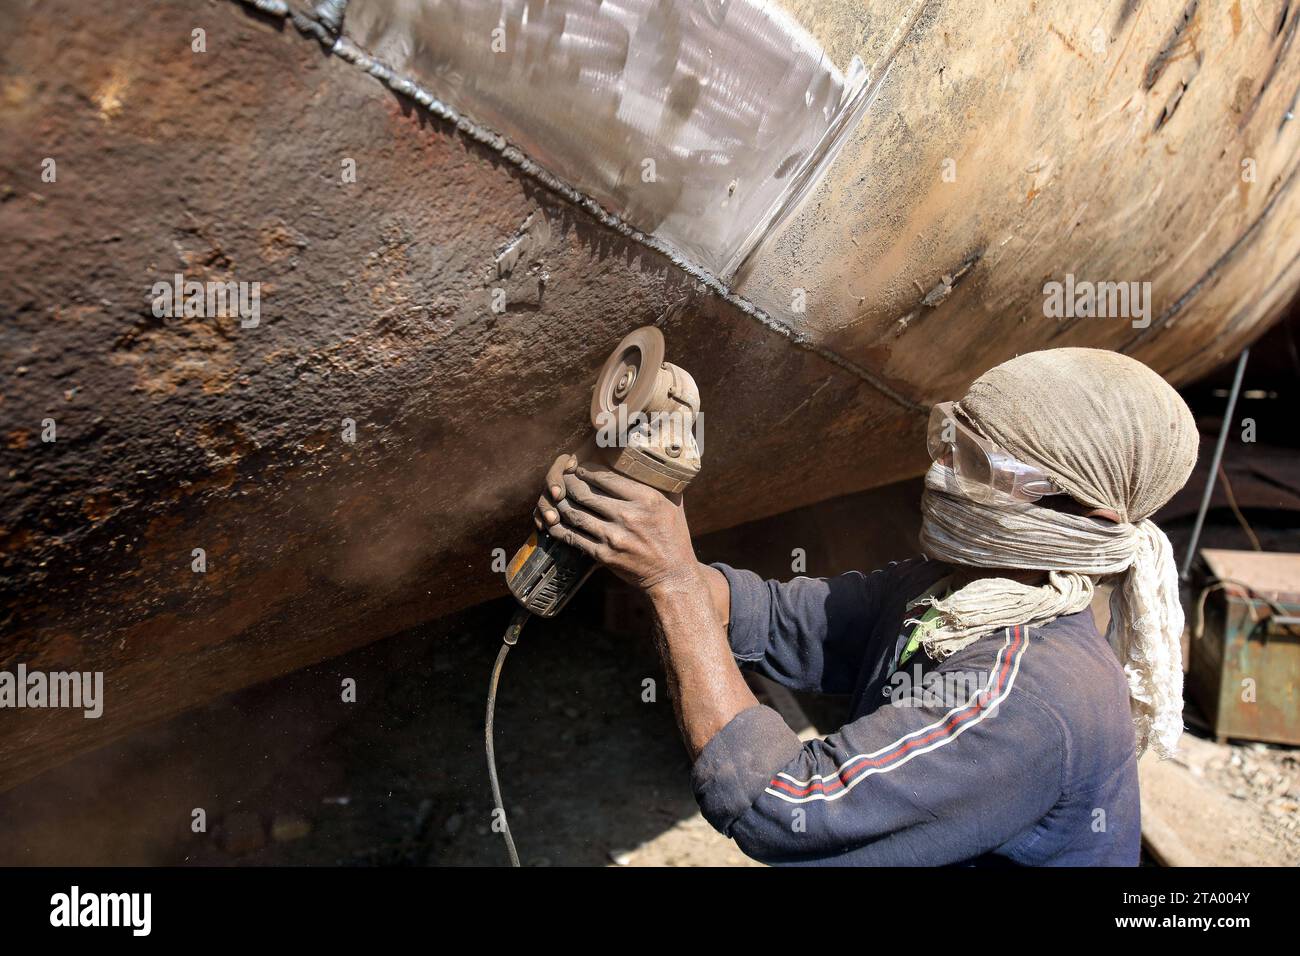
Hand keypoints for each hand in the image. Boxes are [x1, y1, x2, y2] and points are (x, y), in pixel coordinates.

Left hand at [534, 454, 697, 593]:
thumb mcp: (673, 503)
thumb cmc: (674, 535)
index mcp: (646, 498)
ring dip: (561, 503)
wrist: (672, 574)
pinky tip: (554, 520)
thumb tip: (650, 459)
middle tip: (564, 478)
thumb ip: (660, 482)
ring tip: (557, 496)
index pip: (605, 477)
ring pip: (575, 514)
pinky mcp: (604, 555)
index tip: (580, 467)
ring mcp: (614, 537)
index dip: (587, 470)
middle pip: (585, 493)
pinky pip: (574, 538)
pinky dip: (559, 528)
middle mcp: (628, 516)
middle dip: (569, 483)